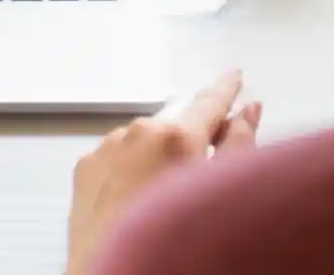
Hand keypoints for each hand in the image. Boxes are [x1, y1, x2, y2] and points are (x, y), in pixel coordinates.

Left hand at [65, 70, 262, 274]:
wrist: (115, 273)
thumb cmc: (170, 244)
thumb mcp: (224, 192)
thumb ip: (240, 147)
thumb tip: (248, 114)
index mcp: (176, 137)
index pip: (209, 101)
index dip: (225, 89)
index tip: (233, 78)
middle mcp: (137, 135)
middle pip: (177, 123)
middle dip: (194, 135)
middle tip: (209, 160)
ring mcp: (106, 150)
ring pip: (144, 140)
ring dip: (160, 155)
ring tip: (170, 197)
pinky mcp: (85, 168)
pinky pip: (117, 157)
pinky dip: (131, 169)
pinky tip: (140, 199)